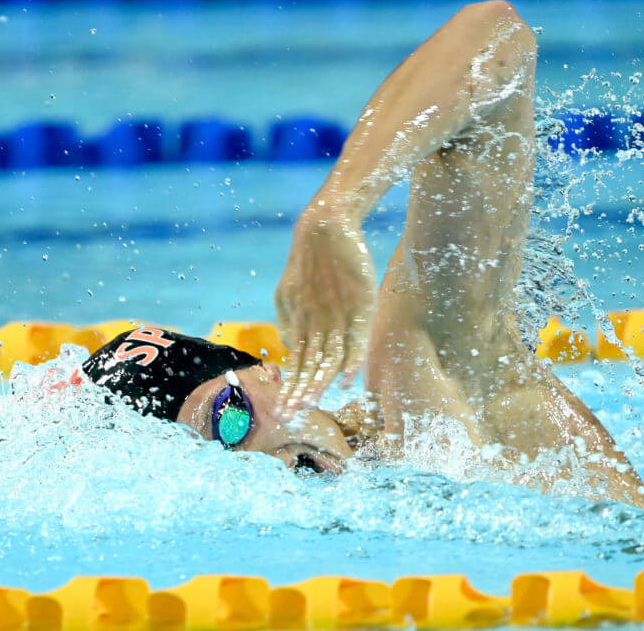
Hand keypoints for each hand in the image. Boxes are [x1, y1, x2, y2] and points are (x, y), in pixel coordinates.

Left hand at [275, 204, 375, 405]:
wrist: (325, 228)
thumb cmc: (308, 260)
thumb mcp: (287, 291)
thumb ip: (288, 319)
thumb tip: (286, 346)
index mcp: (299, 321)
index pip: (296, 361)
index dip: (291, 385)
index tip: (285, 409)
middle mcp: (315, 323)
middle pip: (309, 364)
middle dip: (300, 391)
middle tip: (291, 416)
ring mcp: (336, 315)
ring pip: (328, 356)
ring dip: (319, 382)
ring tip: (311, 405)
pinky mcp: (358, 306)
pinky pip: (354, 339)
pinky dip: (350, 359)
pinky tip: (347, 380)